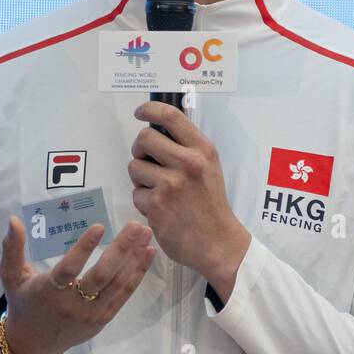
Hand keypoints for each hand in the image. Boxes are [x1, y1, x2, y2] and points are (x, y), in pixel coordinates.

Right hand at [0, 216, 155, 353]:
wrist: (34, 344)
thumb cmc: (24, 303)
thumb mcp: (11, 277)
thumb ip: (12, 249)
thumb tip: (13, 219)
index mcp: (49, 292)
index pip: (69, 268)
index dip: (84, 248)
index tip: (100, 226)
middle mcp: (73, 304)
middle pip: (102, 275)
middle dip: (122, 249)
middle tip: (135, 225)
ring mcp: (92, 313)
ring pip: (118, 283)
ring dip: (135, 257)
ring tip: (145, 232)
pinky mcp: (105, 318)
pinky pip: (125, 293)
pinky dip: (138, 272)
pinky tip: (148, 252)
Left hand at [128, 101, 249, 280]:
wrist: (218, 242)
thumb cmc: (211, 205)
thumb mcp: (210, 168)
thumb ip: (188, 149)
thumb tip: (158, 131)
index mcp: (203, 150)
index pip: (170, 116)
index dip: (149, 110)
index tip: (140, 113)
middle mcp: (188, 162)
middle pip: (144, 138)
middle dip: (140, 151)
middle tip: (147, 162)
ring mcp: (171, 183)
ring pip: (134, 166)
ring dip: (140, 179)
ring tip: (159, 191)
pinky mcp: (157, 203)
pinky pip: (136, 193)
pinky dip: (144, 202)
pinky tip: (161, 210)